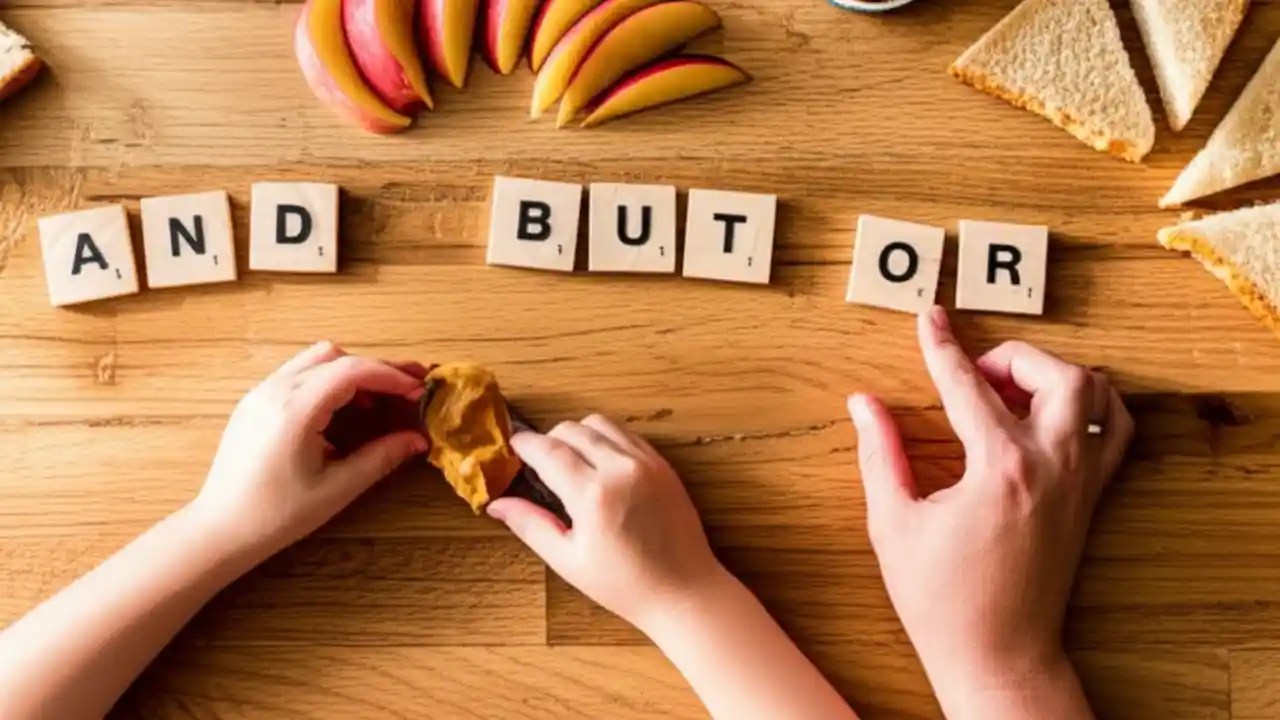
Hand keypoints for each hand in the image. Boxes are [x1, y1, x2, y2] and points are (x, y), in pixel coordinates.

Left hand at [193, 342, 430, 557]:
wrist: (220, 528)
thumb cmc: (276, 515)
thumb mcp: (336, 488)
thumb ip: (380, 457)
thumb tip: (418, 440)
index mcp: (294, 410)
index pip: (351, 371)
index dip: (391, 375)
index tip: (418, 390)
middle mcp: (274, 390)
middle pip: (336, 357)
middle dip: (377, 369)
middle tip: (410, 387)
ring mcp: (260, 392)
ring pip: (315, 360)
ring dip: (351, 371)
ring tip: (378, 400)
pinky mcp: (254, 402)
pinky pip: (298, 374)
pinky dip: (328, 381)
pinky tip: (343, 410)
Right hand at [486, 414, 722, 631]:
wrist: (684, 590)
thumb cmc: (623, 584)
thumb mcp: (568, 560)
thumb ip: (530, 525)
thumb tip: (496, 504)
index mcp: (593, 495)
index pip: (547, 450)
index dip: (525, 444)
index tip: (513, 447)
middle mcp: (620, 469)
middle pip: (571, 428)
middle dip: (549, 440)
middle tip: (540, 464)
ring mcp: (646, 462)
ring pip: (600, 423)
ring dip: (578, 434)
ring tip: (570, 461)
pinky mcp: (663, 464)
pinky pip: (626, 434)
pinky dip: (605, 439)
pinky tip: (599, 464)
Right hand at [849, 307, 1132, 716]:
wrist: (999, 656)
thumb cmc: (942, 600)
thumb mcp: (893, 523)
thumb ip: (880, 454)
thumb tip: (864, 405)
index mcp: (999, 467)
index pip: (968, 384)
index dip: (942, 346)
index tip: (930, 317)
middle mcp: (1051, 467)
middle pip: (1059, 375)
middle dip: (1014, 358)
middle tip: (976, 374)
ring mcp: (1080, 485)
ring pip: (1097, 397)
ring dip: (1057, 377)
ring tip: (1013, 393)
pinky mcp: (1090, 502)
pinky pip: (1115, 435)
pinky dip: (1093, 410)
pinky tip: (1053, 417)